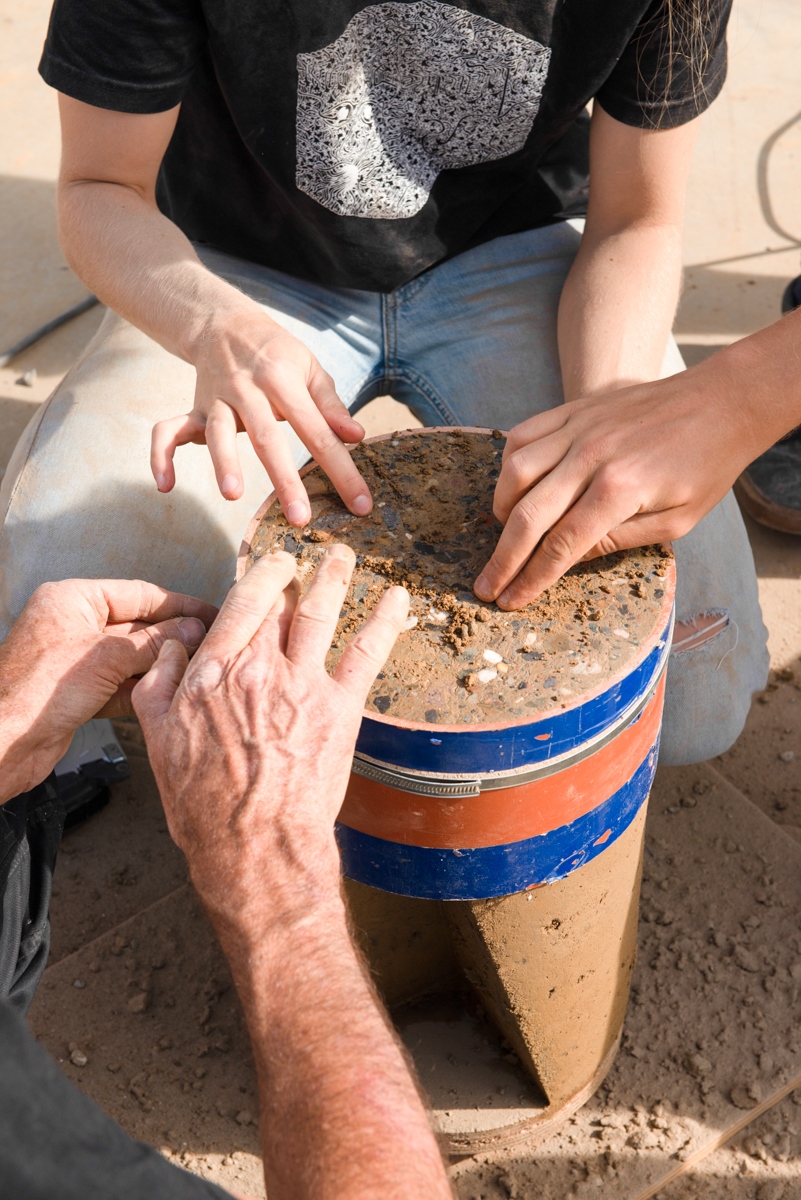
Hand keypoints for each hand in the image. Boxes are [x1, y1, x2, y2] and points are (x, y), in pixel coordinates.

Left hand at [0, 579, 215, 801]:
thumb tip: (192, 630)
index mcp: (72, 600)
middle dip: (173, 636)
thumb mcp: (107, 656)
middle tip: (211, 644)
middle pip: (137, 626)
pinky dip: (144, 688)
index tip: (210, 612)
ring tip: (198, 669)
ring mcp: (76, 661)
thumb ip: (154, 642)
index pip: (138, 593)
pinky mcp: (80, 693)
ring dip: (161, 665)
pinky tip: (170, 692)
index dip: (178, 604)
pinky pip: (121, 684)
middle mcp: (73, 625)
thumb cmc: (37, 692)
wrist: (3, 742)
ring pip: (132, 658)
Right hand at [132, 547, 408, 929]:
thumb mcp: (158, 739)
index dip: (259, 575)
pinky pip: (367, 653)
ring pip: (321, 612)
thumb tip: (171, 648)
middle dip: (295, 574)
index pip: (240, 603)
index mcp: (213, 671)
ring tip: (343, 555)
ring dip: (336, 576)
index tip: (269, 563)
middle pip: (281, 603)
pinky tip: (399, 600)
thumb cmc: (203, 801)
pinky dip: (385, 621)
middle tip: (305, 558)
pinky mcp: (340, 709)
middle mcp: (259, 667)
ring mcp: (303, 684)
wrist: (252, 843)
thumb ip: (159, 684)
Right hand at [151, 308, 372, 523]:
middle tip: (300, 518)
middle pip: (267, 438)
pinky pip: (169, 431)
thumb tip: (357, 436)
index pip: (318, 432)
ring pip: (218, 434)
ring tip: (232, 495)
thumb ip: (331, 406)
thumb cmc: (278, 354)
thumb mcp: (311, 370)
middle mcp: (248, 390)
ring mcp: (217, 400)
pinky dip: (161, 456)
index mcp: (284, 382)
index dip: (341, 469)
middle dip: (284, 479)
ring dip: (224, 463)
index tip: (360, 504)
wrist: (226, 323)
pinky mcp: (194, 409)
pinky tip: (164, 486)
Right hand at [473, 368, 754, 607]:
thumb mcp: (677, 520)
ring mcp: (578, 428)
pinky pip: (521, 436)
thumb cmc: (706, 465)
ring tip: (505, 538)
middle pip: (528, 516)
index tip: (509, 600)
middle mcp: (590, 456)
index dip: (531, 578)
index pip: (561, 545)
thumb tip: (569, 558)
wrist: (722, 401)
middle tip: (485, 587)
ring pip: (515, 473)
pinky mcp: (573, 410)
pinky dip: (508, 467)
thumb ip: (620, 540)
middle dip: (503, 559)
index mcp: (620, 489)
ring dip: (501, 512)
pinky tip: (512, 490)